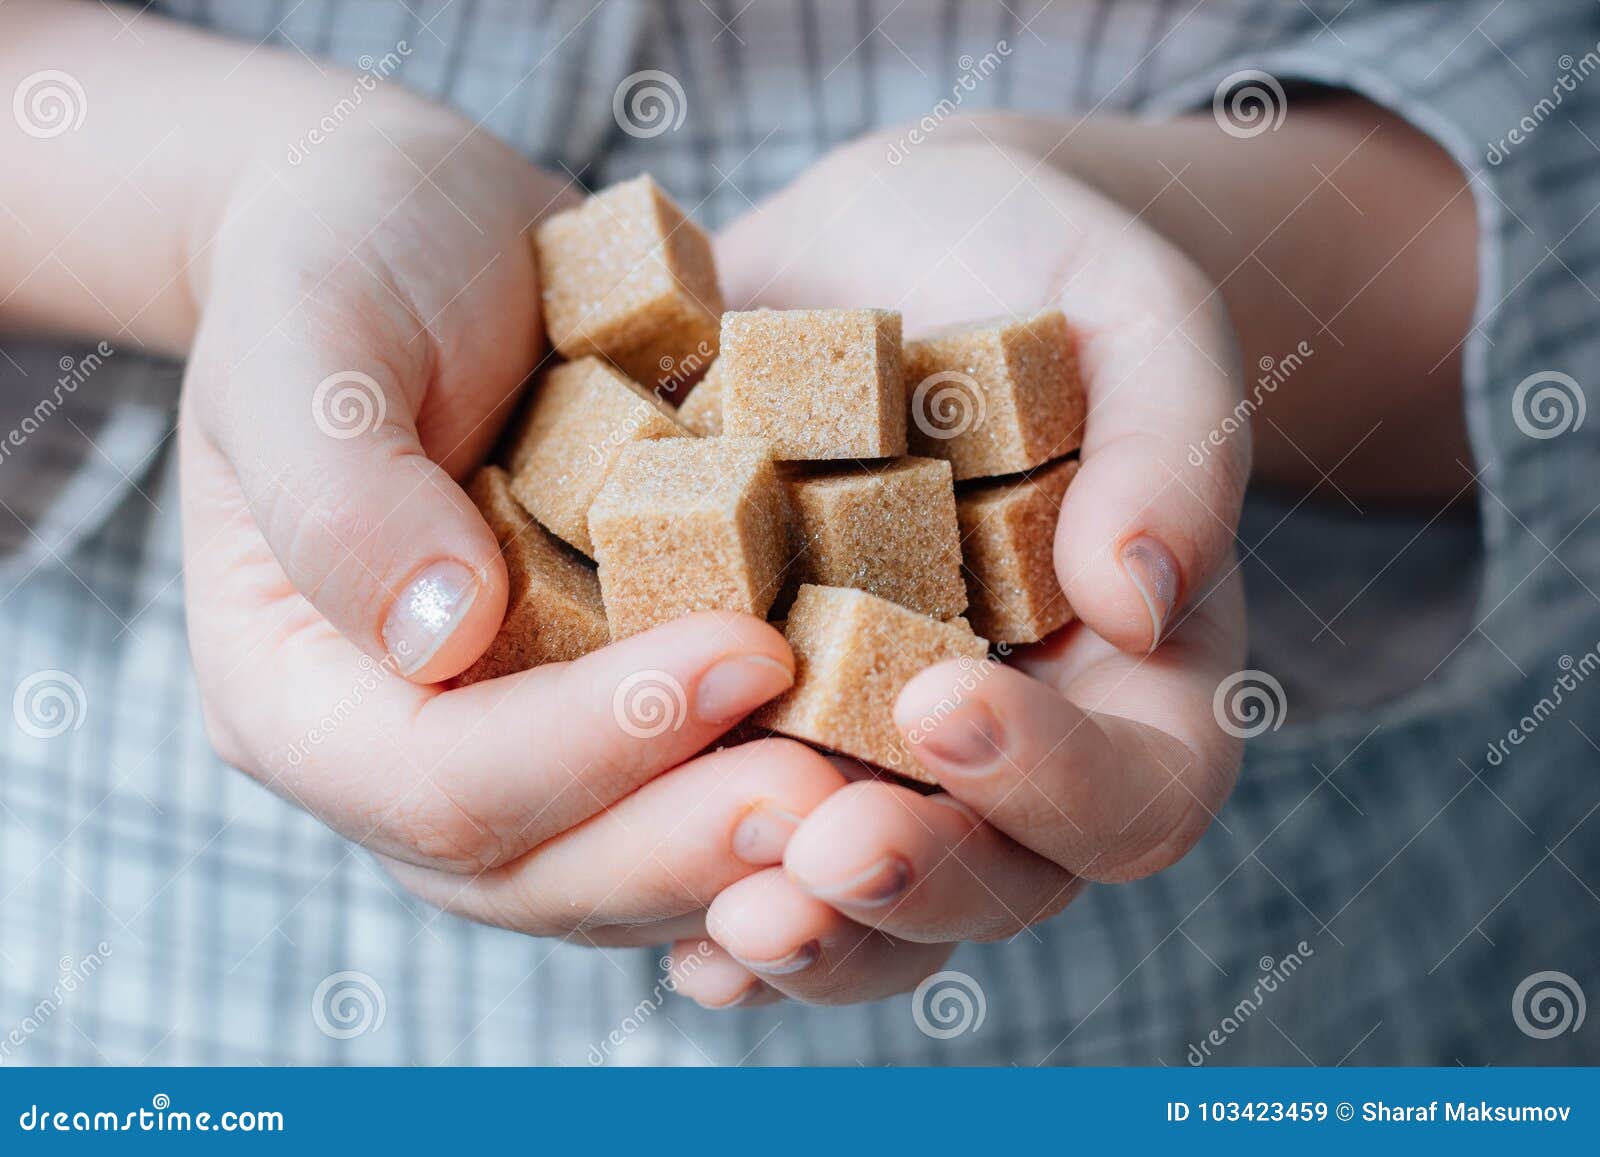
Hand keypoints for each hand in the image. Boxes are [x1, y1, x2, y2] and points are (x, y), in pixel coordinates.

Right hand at [180, 112, 841, 955]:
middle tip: (834, 803)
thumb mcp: (311, 335)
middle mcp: (403, 755)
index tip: (746, 651)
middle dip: (685, 844)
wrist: (435, 245)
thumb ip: (343, 488)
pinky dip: (767, 803)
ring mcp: (514, 750)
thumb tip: (441, 636)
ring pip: (619, 872)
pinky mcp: (607, 722)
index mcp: (298, 691)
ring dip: (745, 855)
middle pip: (536, 870)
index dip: (592, 743)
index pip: (437, 780)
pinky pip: (680, 801)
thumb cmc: (349, 264)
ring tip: (873, 807)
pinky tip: (870, 774)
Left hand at [672, 120, 1248, 1005]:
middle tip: (822, 854)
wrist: (874, 260)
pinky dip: (703, 904)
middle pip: (999, 884)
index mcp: (1132, 681)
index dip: (1056, 781)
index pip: (1137, 791)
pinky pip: (745, 855)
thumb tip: (1135, 599)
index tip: (946, 701)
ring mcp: (879, 757)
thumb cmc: (1031, 272)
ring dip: (807, 934)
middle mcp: (1008, 751)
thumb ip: (1169, 444)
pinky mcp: (763, 732)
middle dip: (915, 884)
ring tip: (727, 920)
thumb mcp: (1131, 317)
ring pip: (867, 903)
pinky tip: (664, 928)